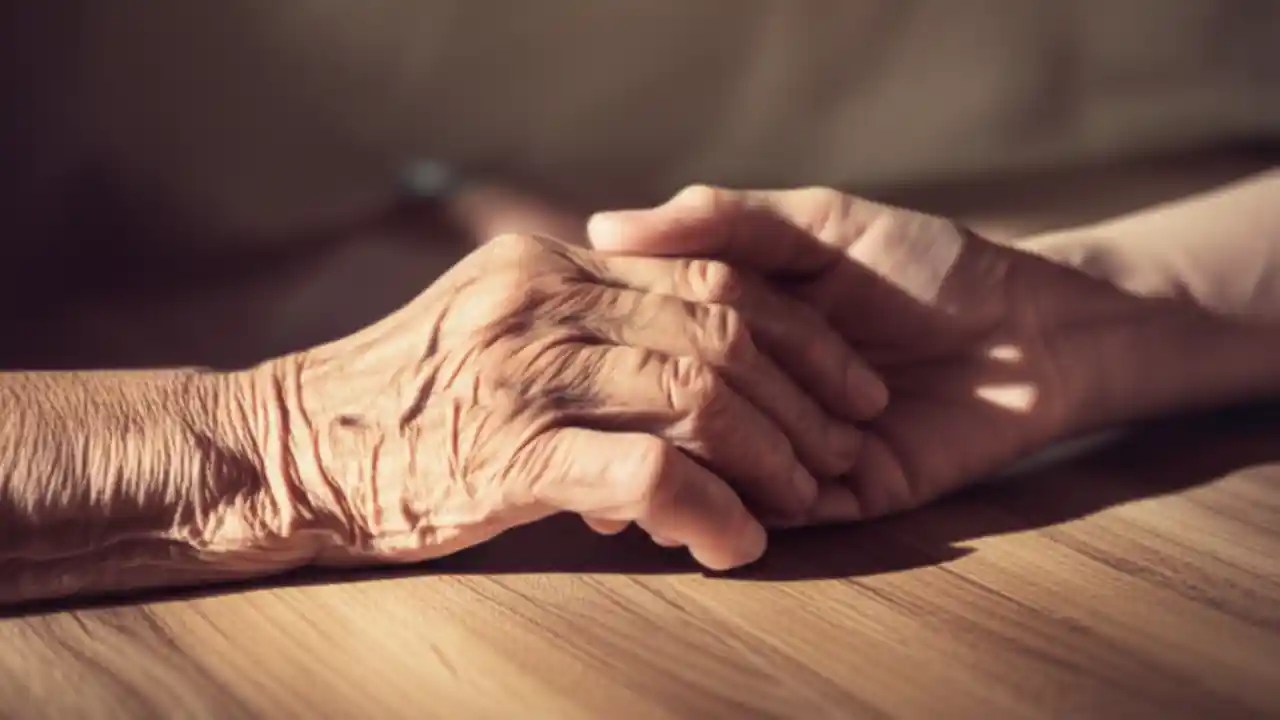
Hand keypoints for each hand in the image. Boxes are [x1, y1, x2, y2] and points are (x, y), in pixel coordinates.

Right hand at [248, 233, 886, 569]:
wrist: (293, 450)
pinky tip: (736, 542)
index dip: (797, 329)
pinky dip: (710, 509)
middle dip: (804, 393)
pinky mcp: (510, 453)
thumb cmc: (402, 402)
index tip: (844, 380)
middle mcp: (545, 301)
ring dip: (771, 453)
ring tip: (805, 497)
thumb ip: (579, 319)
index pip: (709, 275)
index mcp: (553, 265)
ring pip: (698, 393)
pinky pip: (646, 474)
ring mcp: (527, 373)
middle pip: (722, 329)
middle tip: (844, 445)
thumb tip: (680, 354)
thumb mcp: (491, 323)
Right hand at [587, 186, 1196, 520]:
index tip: (561, 361)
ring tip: (632, 488)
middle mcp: (758, 391)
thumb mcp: (818, 225)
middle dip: (640, 430)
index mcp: (741, 322)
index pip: (656, 341)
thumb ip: (724, 221)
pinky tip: (712, 506)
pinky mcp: (840, 501)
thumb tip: (603, 224)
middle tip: (586, 441)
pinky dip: (744, 512)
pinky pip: (777, 517)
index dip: (613, 353)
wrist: (1033, 333)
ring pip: (717, 474)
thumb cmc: (927, 263)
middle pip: (677, 418)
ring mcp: (794, 449)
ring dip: (685, 477)